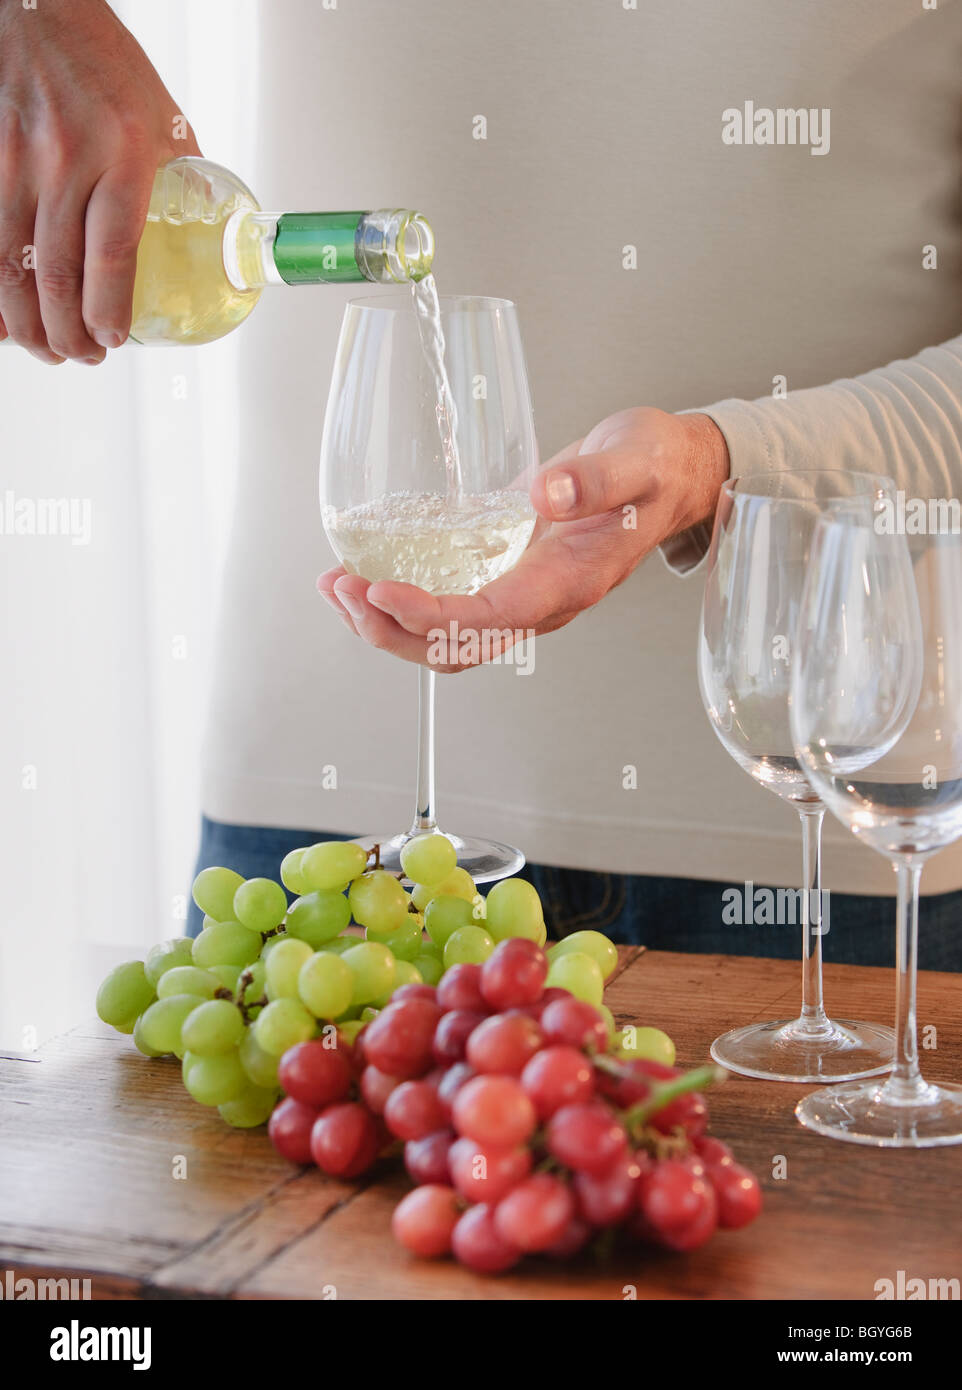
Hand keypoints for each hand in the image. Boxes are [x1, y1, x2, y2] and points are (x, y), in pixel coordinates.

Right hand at [0, 0, 199, 363]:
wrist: (38, 9)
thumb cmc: (103, 62)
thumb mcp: (161, 119)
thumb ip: (180, 180)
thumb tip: (208, 235)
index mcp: (123, 153)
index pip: (114, 252)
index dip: (108, 308)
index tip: (113, 339)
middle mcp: (67, 159)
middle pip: (57, 271)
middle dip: (67, 331)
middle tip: (82, 357)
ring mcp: (18, 160)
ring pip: (11, 263)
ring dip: (25, 321)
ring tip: (45, 348)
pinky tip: (4, 315)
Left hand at [317, 407, 729, 669]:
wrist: (672, 476)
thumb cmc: (656, 472)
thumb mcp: (637, 461)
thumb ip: (596, 479)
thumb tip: (547, 494)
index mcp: (569, 582)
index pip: (490, 619)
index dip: (431, 615)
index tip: (381, 590)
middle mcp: (541, 602)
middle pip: (456, 647)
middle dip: (391, 629)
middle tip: (341, 589)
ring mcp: (521, 593)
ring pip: (446, 638)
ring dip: (386, 623)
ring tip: (336, 587)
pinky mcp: (505, 575)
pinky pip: (448, 607)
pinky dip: (400, 601)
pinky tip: (364, 573)